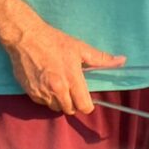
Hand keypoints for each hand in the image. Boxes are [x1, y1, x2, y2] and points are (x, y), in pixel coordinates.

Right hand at [3, 19, 123, 116]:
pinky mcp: (30, 93)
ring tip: (59, 86)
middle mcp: (57, 90)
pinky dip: (46, 97)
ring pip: (56, 108)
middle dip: (73, 103)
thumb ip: (101, 58)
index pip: (84, 106)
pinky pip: (43, 103)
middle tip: (71, 89)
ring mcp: (42, 92)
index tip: (86, 99)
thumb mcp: (80, 48)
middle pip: (70, 110)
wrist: (26, 38)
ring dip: (59, 101)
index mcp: (72, 79)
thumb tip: (122, 60)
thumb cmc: (54, 41)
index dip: (87, 105)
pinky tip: (46, 83)